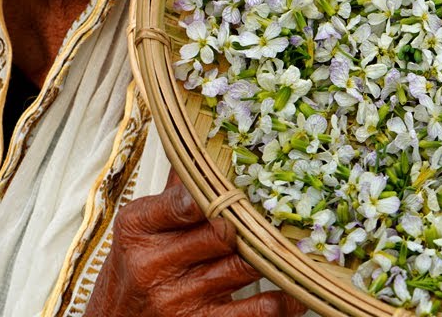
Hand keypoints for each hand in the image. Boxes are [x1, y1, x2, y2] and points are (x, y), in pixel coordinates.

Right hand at [85, 172, 305, 315]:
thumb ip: (176, 190)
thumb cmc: (135, 267)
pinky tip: (298, 287)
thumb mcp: (143, 224)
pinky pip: (254, 311)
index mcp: (140, 227)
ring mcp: (178, 299)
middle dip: (256, 220)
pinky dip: (282, 299)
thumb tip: (205, 141)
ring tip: (305, 239)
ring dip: (276, 253)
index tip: (245, 183)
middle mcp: (155, 264)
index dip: (217, 192)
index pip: (182, 202)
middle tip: (289, 204)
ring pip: (243, 267)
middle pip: (221, 233)